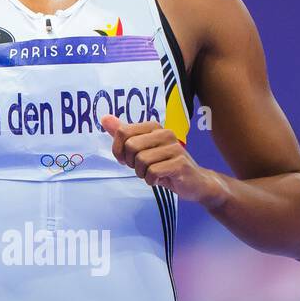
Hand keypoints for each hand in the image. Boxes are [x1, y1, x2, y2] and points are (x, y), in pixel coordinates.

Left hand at [100, 116, 216, 203]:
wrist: (194, 182)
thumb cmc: (165, 165)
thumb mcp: (142, 149)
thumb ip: (124, 133)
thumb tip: (105, 118)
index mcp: (154, 127)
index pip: (123, 132)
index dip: (118, 150)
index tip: (126, 159)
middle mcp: (165, 133)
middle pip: (131, 146)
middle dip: (131, 163)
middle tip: (142, 168)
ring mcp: (174, 148)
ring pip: (141, 161)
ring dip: (142, 173)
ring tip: (152, 174)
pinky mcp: (179, 163)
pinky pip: (153, 172)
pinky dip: (151, 180)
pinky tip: (159, 180)